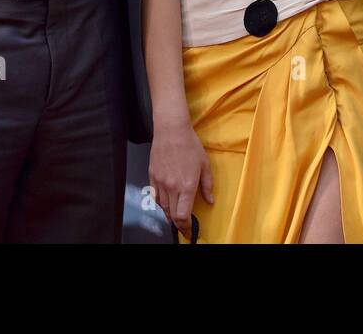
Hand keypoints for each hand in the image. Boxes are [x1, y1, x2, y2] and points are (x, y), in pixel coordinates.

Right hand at [148, 121, 213, 238]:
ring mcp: (160, 182)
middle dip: (179, 224)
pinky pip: (155, 197)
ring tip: (176, 215)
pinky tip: (167, 202)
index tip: (189, 231)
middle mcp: (171, 187)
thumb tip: (210, 200)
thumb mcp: (205, 165)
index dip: (186, 227)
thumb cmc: (189, 145)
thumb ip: (207, 186)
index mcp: (186, 185)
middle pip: (172, 215)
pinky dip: (161, 203)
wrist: (171, 130)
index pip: (182, 216)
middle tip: (184, 226)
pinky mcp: (152, 177)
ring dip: (170, 214)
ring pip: (163, 208)